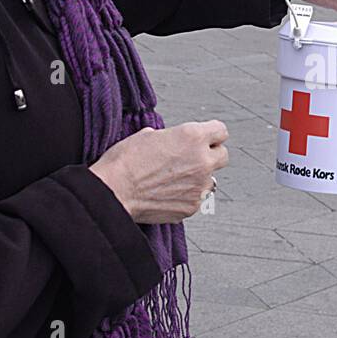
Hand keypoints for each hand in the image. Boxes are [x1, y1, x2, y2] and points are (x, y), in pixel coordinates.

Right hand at [89, 121, 228, 223]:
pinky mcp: (192, 206)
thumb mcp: (146, 135)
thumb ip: (169, 137)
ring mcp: (199, 186)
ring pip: (211, 180)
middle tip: (192, 158)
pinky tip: (168, 193)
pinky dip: (187, 196)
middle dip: (210, 156)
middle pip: (223, 156)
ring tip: (176, 179)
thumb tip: (169, 141)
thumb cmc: (124, 163)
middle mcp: (201, 161)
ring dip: (199, 178)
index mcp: (192, 137)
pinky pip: (196, 198)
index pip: (221, 131)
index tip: (207, 138)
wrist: (114, 192)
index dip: (211, 134)